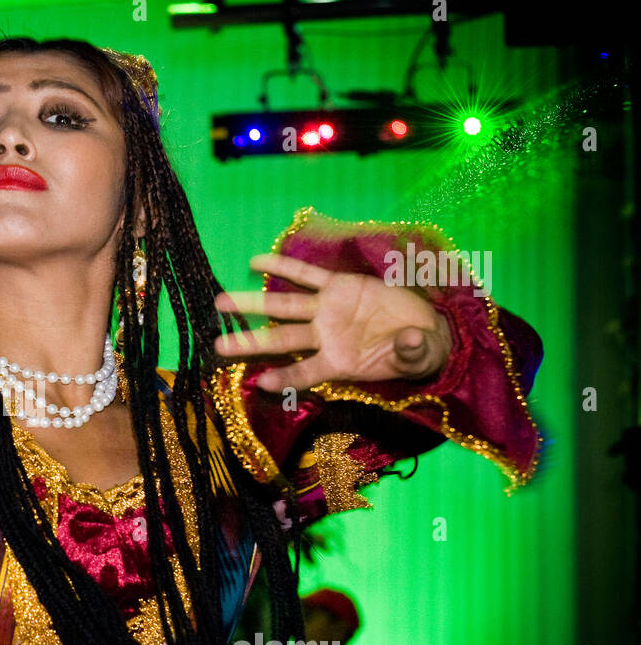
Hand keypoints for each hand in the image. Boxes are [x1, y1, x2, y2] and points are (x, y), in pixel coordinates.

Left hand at [213, 253, 454, 392]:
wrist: (425, 331)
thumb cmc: (416, 353)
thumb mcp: (418, 356)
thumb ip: (411, 352)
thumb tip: (409, 341)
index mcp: (339, 362)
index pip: (307, 373)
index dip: (286, 378)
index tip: (261, 383)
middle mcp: (325, 337)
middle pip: (281, 339)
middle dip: (250, 342)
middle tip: (218, 346)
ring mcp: (327, 311)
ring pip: (284, 307)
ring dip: (253, 304)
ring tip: (221, 303)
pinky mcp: (338, 287)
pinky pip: (306, 275)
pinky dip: (282, 266)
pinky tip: (254, 261)